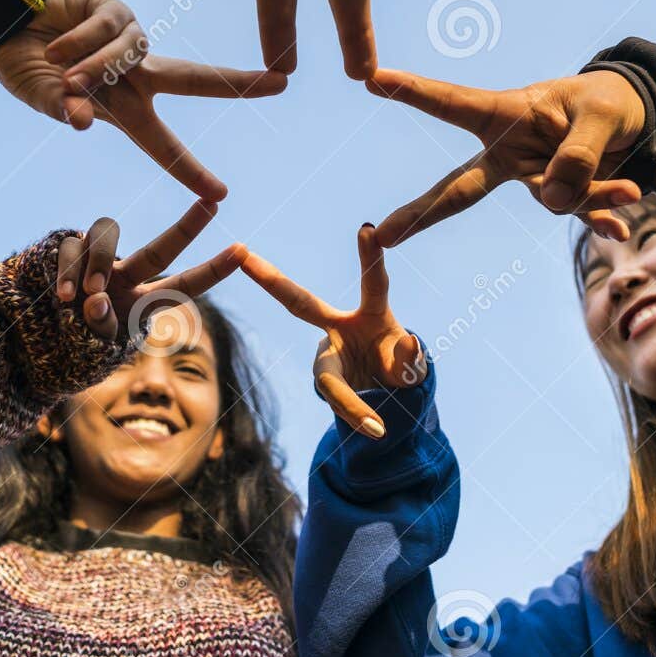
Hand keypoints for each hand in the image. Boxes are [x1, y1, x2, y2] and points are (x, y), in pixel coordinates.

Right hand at [0, 0, 285, 199]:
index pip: (162, 144)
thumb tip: (84, 122)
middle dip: (237, 82)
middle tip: (282, 83)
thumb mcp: (42, 97)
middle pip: (195, 78)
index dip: (190, 169)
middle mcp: (134, 73)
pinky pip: (109, 29)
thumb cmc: (21, 64)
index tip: (221, 194)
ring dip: (95, 67)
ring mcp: (127, 37)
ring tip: (57, 67)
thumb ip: (63, 110)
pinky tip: (54, 43)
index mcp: (122, 108)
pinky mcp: (114, 6)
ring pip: (131, 56)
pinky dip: (80, 42)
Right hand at [55, 200, 245, 338]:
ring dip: (98, 270)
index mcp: (141, 302)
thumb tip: (94, 300)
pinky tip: (62, 296)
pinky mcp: (66, 249)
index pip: (183, 286)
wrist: (29, 335)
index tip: (244, 249)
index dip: (213, 270)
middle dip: (188, 227)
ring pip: (108, 243)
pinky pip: (72, 248)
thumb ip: (99, 327)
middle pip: (160, 249)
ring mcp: (97, 261)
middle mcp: (126, 276)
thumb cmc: (69, 344)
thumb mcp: (91, 347)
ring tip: (81, 301)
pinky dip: (69, 274)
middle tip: (213, 203)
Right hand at [242, 225, 422, 437]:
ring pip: (331, 380)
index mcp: (371, 313)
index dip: (370, 256)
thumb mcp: (413, 365)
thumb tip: (411, 344)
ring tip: (378, 428)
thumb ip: (412, 357)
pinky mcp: (326, 382)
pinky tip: (376, 429)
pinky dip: (360, 416)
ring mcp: (327, 354)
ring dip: (354, 403)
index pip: (373, 282)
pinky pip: (341, 402)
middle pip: (298, 302)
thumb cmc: (400, 368)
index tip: (369, 227)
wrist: (386, 398)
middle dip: (269, 277)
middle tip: (242, 254)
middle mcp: (337, 328)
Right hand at [367, 68, 648, 245]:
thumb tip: (552, 202)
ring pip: (551, 201)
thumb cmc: (607, 102)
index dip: (414, 92)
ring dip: (594, 195)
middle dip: (421, 212)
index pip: (454, 104)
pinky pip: (576, 213)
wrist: (635, 120)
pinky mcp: (561, 196)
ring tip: (630, 187)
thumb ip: (578, 157)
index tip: (371, 78)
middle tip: (383, 235)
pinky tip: (619, 230)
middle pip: (458, 186)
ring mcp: (533, 177)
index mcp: (508, 113)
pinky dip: (602, 217)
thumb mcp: (601, 116)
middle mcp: (510, 151)